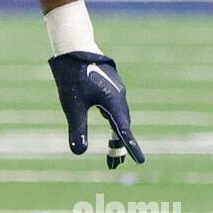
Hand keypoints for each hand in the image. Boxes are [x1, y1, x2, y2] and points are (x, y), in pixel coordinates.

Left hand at [49, 51, 144, 168]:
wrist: (74, 47)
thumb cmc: (73, 75)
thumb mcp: (72, 105)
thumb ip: (77, 129)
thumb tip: (79, 153)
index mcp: (113, 102)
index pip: (124, 131)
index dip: (131, 147)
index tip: (140, 161)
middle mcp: (119, 97)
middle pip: (123, 127)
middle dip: (120, 147)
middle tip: (115, 166)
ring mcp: (115, 90)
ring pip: (119, 118)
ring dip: (116, 135)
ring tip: (113, 152)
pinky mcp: (109, 85)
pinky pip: (114, 108)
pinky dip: (112, 121)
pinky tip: (107, 121)